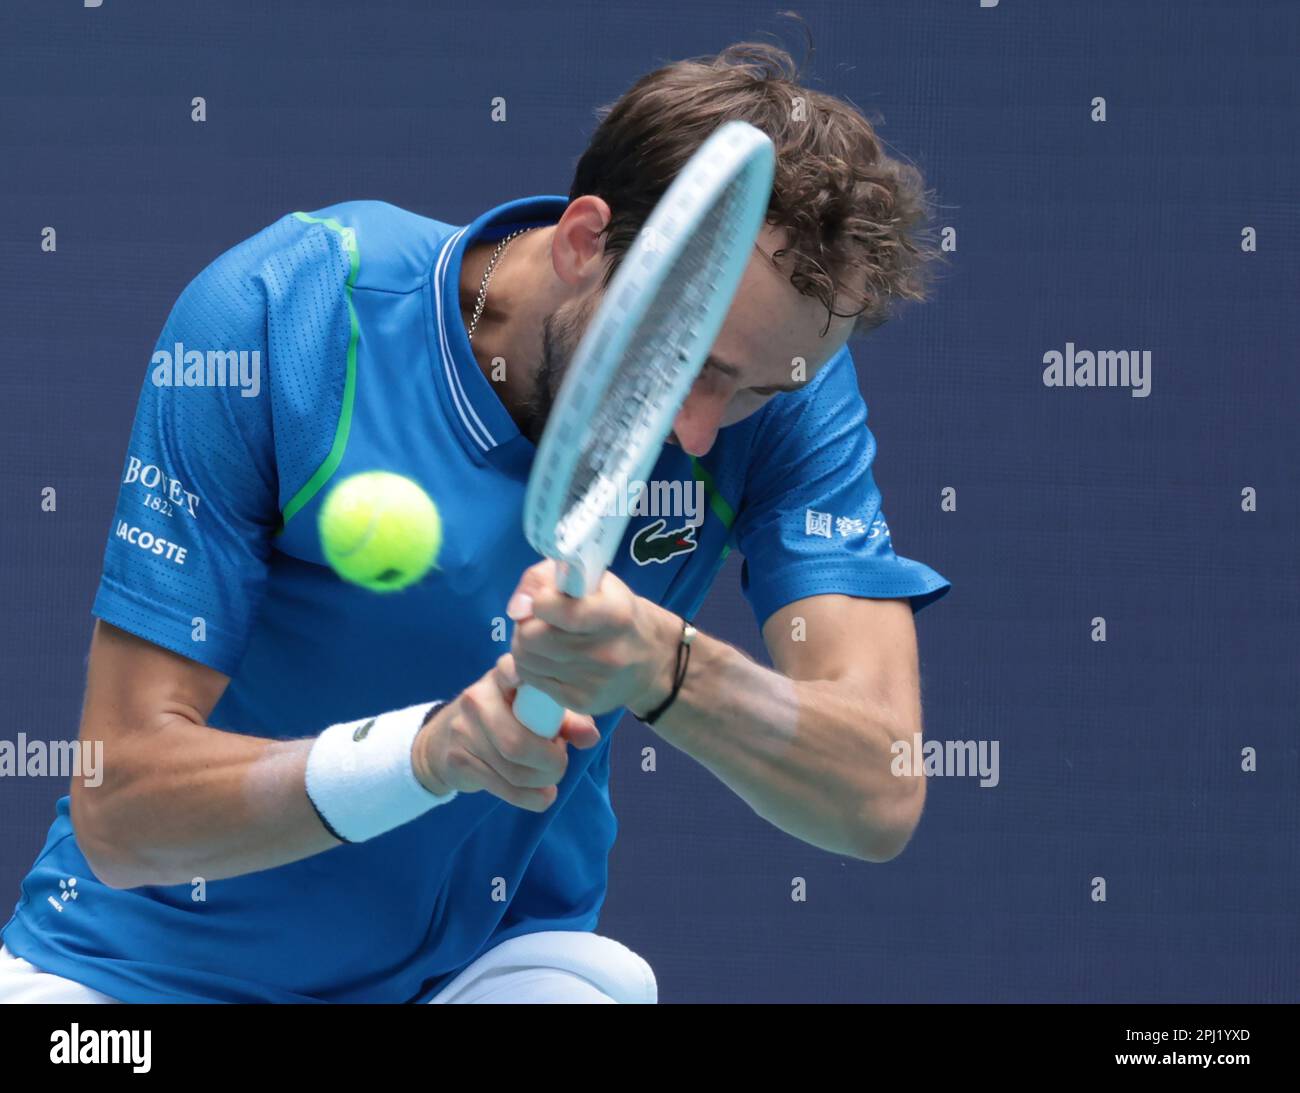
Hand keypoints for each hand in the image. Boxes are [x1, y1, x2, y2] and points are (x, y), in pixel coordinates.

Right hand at [412, 657, 600, 811]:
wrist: (443, 742)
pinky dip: (532, 798)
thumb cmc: (502, 719)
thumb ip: (566, 719)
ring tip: (548, 774)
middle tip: (560, 761)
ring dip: (543, 781)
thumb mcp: (531, 710)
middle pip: (518, 742)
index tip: (524, 680)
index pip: (509, 669)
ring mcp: (463, 732)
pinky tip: (542, 794)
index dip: (519, 675)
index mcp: (500, 678)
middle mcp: (477, 700)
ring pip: (515, 770)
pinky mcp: (458, 762)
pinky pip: (505, 789)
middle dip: (552, 762)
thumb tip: (590, 736)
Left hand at [506, 560, 678, 717]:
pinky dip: (532, 666)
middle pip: (530, 638)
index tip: (544, 600)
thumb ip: (546, 578)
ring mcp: (593, 682)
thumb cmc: (613, 608)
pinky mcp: (581, 703)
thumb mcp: (591, 578)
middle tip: (538, 621)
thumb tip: (516, 607)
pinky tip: (550, 658)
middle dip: (526, 625)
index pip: (554, 610)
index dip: (538, 601)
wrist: (649, 658)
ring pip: (525, 660)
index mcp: (614, 614)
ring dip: (524, 645)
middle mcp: (606, 652)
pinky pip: (532, 680)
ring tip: (542, 639)